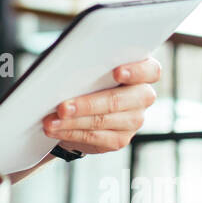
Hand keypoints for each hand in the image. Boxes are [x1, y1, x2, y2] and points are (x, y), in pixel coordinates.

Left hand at [41, 57, 160, 155]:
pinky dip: (71, 133)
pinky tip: (56, 129)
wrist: (84, 109)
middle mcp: (142, 97)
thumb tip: (65, 64)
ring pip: (103, 121)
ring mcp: (134, 120)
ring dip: (73, 122)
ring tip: (50, 121)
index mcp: (142, 72)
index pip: (150, 70)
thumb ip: (89, 62)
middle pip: (119, 100)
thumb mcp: (90, 66)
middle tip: (62, 107)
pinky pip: (95, 137)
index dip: (136, 72)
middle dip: (87, 104)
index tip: (116, 72)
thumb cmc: (88, 78)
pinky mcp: (120, 140)